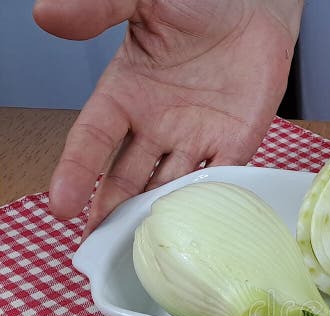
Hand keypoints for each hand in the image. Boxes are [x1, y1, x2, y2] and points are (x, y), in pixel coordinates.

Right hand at [33, 0, 300, 236]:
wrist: (256, 3)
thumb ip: (99, 9)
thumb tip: (45, 16)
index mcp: (126, 94)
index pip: (92, 141)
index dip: (75, 172)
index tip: (59, 206)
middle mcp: (157, 125)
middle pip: (127, 178)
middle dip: (112, 212)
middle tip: (99, 248)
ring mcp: (197, 138)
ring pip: (169, 188)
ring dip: (156, 216)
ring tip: (143, 249)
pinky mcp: (235, 143)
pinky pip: (219, 180)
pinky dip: (206, 204)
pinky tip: (196, 230)